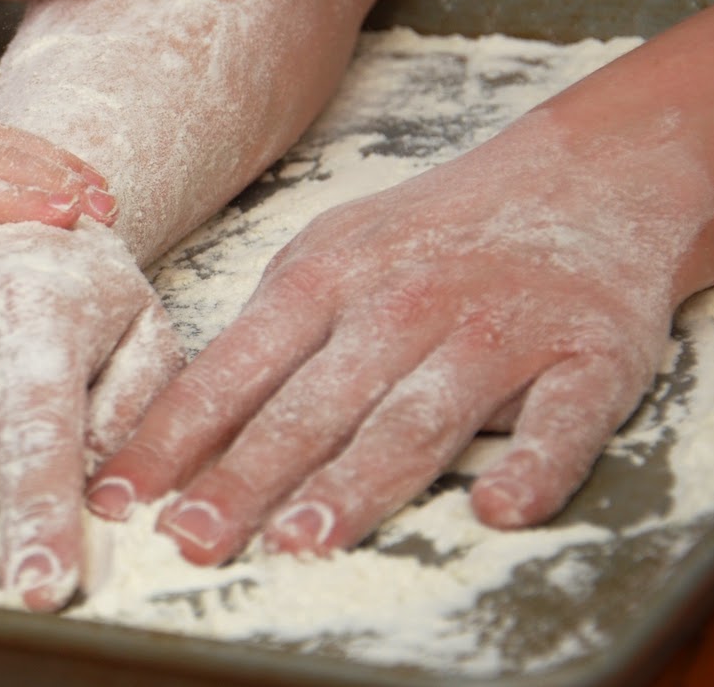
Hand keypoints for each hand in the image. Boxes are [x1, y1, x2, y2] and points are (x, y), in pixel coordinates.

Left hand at [87, 110, 706, 563]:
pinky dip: (534, 464)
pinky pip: (563, 419)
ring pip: (418, 418)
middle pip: (312, 406)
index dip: (173, 439)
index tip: (122, 499)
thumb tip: (184, 432)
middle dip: (245, 477)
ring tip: (307, 537)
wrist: (590, 172)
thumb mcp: (330, 254)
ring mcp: (497, 329)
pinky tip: (498, 508)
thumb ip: (269, 337)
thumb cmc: (434, 232)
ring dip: (360, 481)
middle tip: (193, 540)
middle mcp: (402, 305)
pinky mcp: (590, 355)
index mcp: (325, 280)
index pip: (231, 372)